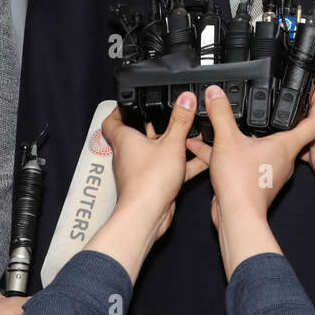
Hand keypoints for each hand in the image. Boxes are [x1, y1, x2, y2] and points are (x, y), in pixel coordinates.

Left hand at [99, 92, 206, 243]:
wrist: (147, 215)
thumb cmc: (147, 182)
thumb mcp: (171, 143)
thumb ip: (180, 120)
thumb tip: (185, 99)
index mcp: (125, 139)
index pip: (113, 120)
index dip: (121, 110)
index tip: (134, 103)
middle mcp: (129, 154)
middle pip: (139, 134)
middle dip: (157, 125)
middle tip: (171, 116)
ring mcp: (140, 170)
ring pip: (156, 152)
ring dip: (172, 145)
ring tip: (190, 135)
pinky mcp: (153, 183)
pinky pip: (168, 168)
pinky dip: (183, 163)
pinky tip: (201, 159)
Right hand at [185, 83, 314, 227]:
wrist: (236, 218)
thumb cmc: (243, 184)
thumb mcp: (228, 139)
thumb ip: (221, 113)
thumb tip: (216, 93)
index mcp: (287, 145)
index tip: (314, 90)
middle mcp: (283, 158)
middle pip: (286, 132)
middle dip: (274, 116)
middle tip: (267, 100)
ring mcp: (270, 170)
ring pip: (260, 145)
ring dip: (244, 135)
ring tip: (226, 123)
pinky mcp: (255, 180)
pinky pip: (244, 158)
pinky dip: (229, 151)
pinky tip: (206, 146)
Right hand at [299, 76, 314, 212]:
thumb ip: (314, 112)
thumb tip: (310, 92)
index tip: (305, 75)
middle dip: (306, 105)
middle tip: (291, 105)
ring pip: (312, 125)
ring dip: (302, 127)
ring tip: (291, 126)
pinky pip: (309, 142)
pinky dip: (301, 143)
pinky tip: (292, 144)